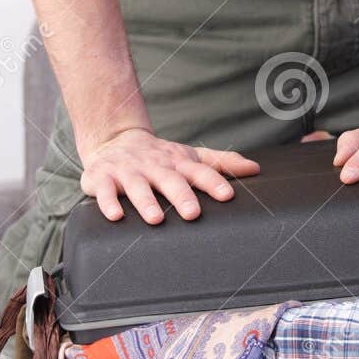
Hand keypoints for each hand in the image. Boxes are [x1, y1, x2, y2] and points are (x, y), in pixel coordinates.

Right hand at [79, 127, 260, 222]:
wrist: (114, 139)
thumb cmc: (160, 156)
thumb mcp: (190, 155)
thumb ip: (221, 162)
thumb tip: (256, 169)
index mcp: (178, 162)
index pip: (199, 171)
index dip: (214, 182)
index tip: (227, 195)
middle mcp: (155, 166)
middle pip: (170, 180)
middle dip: (182, 196)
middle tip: (193, 214)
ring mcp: (128, 171)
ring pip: (138, 186)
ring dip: (146, 201)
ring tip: (156, 219)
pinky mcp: (102, 177)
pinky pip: (104, 191)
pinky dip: (109, 202)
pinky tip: (116, 216)